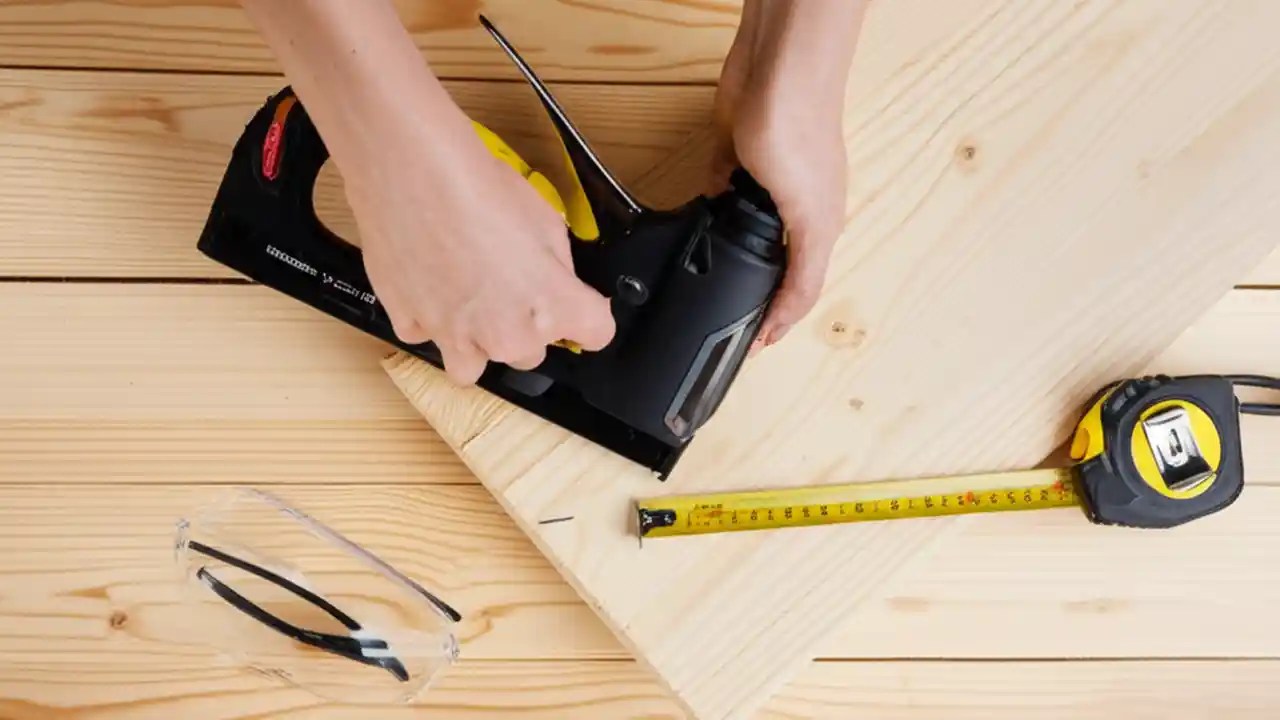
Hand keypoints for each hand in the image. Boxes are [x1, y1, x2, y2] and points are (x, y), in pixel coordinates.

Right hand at [345, 115, 615, 384]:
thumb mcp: (545, 219)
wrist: (412, 172)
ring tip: (466, 299)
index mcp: (553, 308)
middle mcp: (509, 336)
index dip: (587, 315)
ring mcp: (457, 339)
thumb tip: (555, 279)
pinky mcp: (412, 327)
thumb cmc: (480, 188)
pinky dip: (428, 318)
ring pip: (475, 364)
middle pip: (530, 352)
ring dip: (476, 340)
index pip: (596, 333)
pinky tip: (427, 283)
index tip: (576, 304)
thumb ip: (557, 265)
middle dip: (523, 325)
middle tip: (504, 281)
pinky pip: (427, 337)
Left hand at [711, 0, 863, 350]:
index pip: (800, 290)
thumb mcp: (808, 216)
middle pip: (770, 265)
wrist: (776, 71)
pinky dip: (706, 213)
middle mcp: (793, 209)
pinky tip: (695, 227)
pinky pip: (716, 197)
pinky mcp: (734, 159)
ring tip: (705, 286)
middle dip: (751, 295)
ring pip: (740, 234)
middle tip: (728, 327)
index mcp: (819, 226)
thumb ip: (801, 268)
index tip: (754, 348)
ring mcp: (762, 184)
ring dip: (725, 255)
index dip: (778, 322)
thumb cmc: (803, 128)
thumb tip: (784, 310)